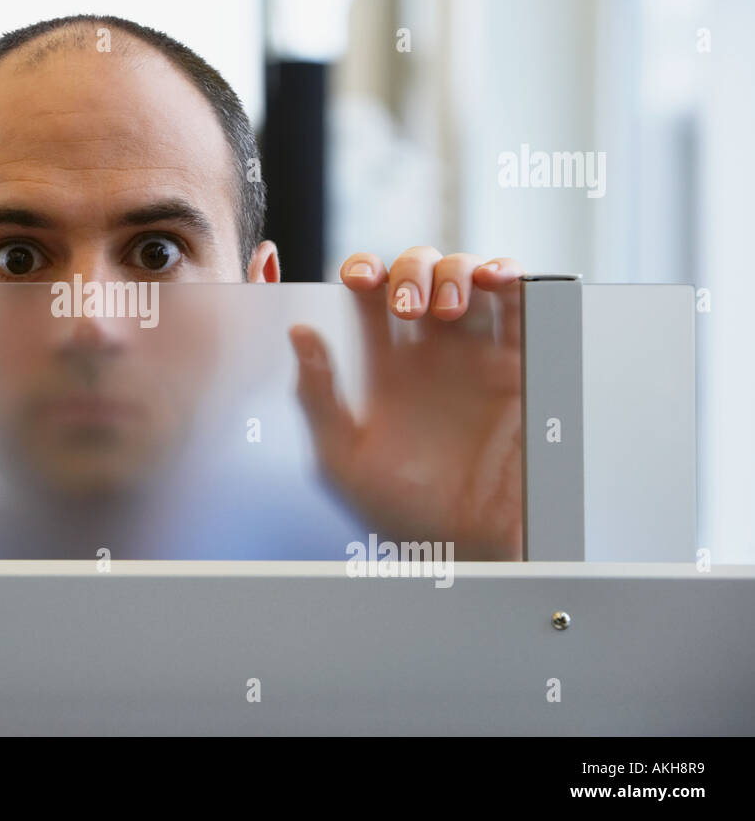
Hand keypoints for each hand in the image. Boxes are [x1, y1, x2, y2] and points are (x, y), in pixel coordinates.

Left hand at [289, 247, 523, 559]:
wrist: (462, 550)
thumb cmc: (396, 513)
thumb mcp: (340, 458)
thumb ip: (316, 395)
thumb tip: (298, 333)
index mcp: (382, 365)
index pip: (369, 294)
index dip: (363, 270)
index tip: (356, 278)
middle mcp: (428, 353)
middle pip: (418, 274)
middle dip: (410, 270)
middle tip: (404, 304)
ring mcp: (475, 356)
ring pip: (468, 279)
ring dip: (456, 271)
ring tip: (444, 306)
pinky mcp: (520, 367)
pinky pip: (521, 309)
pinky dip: (513, 280)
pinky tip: (495, 279)